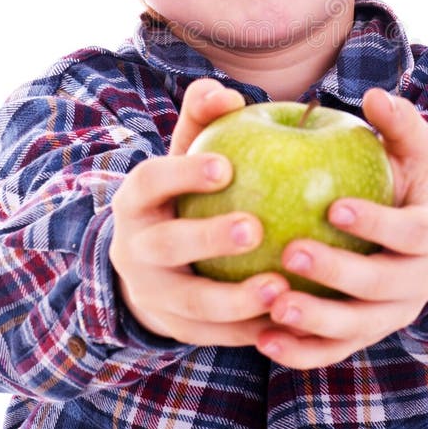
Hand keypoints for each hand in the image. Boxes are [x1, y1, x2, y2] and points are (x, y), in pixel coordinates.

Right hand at [109, 78, 289, 345]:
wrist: (150, 264)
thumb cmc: (182, 194)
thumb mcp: (184, 155)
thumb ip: (202, 120)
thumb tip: (223, 91)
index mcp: (135, 200)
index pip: (149, 180)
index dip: (182, 174)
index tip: (226, 166)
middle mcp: (135, 248)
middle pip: (164, 245)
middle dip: (206, 238)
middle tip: (255, 228)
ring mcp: (154, 294)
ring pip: (190, 303)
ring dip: (236, 299)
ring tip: (282, 287)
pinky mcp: (178, 330)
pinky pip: (216, 337)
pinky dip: (251, 332)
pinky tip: (292, 321)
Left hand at [256, 88, 427, 368]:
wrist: (415, 249)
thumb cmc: (400, 188)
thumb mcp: (408, 157)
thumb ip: (397, 125)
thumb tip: (377, 94)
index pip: (411, 234)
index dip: (378, 225)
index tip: (335, 207)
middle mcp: (416, 283)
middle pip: (381, 287)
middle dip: (339, 274)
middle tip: (293, 253)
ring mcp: (389, 316)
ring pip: (356, 328)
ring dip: (315, 321)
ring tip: (273, 305)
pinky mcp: (362, 338)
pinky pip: (332, 353)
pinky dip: (300, 352)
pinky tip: (262, 340)